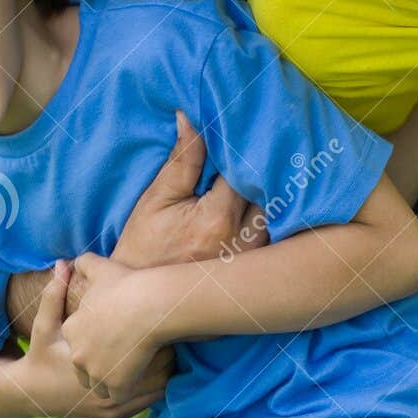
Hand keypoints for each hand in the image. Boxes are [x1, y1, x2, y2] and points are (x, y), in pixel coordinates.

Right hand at [17, 262, 172, 417]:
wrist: (32, 395)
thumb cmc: (40, 355)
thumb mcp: (43, 326)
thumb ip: (53, 295)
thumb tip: (62, 263)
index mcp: (92, 366)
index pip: (137, 349)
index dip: (152, 333)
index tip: (159, 317)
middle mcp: (102, 391)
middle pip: (152, 372)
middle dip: (163, 351)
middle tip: (174, 332)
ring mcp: (110, 408)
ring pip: (155, 389)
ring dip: (165, 371)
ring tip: (172, 349)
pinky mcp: (114, 417)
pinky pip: (147, 403)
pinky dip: (156, 387)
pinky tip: (161, 370)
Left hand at [60, 253, 169, 403]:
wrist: (149, 306)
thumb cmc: (126, 285)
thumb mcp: (100, 268)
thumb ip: (84, 263)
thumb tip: (72, 259)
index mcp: (70, 330)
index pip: (78, 342)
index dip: (95, 339)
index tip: (111, 334)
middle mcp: (77, 355)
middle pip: (86, 367)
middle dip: (100, 363)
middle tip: (121, 353)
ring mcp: (96, 374)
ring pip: (100, 385)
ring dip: (112, 380)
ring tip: (130, 367)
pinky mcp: (116, 387)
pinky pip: (120, 395)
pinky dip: (129, 388)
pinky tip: (139, 375)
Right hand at [112, 110, 267, 267]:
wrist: (140, 299)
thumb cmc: (143, 245)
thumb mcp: (156, 198)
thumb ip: (182, 158)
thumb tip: (189, 117)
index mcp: (217, 219)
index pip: (245, 170)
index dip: (241, 150)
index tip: (236, 136)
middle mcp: (242, 241)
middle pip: (268, 191)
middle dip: (259, 172)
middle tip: (250, 154)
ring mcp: (251, 260)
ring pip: (277, 215)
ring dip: (267, 195)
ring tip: (253, 179)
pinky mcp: (254, 274)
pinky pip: (273, 238)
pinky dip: (268, 220)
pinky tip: (257, 206)